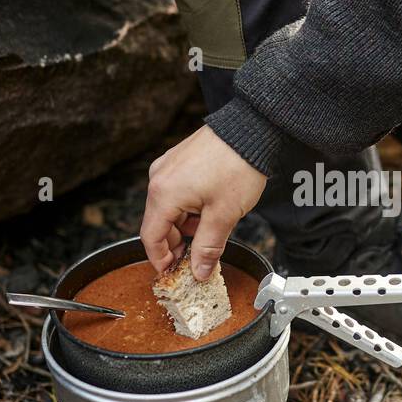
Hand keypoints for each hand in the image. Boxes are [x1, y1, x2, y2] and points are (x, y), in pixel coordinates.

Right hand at [140, 125, 266, 280]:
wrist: (250, 129)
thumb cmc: (238, 167)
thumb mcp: (224, 215)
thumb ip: (208, 247)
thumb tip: (199, 271)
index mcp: (164, 194)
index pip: (151, 237)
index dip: (160, 260)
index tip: (173, 273)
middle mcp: (159, 179)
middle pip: (159, 223)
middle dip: (177, 244)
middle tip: (198, 257)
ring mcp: (168, 167)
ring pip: (169, 209)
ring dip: (186, 226)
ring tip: (211, 231)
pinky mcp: (179, 161)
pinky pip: (177, 192)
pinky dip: (189, 208)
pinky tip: (210, 211)